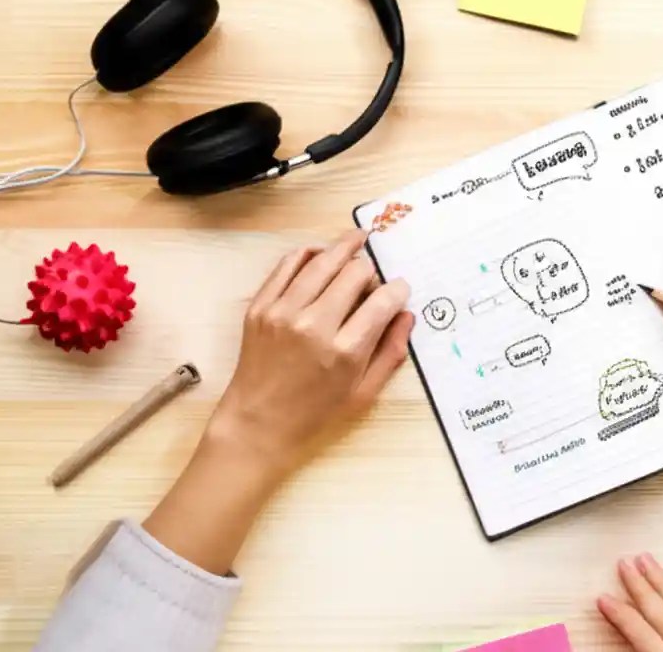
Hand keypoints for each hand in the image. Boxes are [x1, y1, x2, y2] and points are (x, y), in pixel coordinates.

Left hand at [143, 230, 412, 573]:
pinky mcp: (260, 308)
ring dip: (342, 247)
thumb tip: (406, 315)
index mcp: (344, 351)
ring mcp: (282, 313)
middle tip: (375, 269)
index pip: (381, 302)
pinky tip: (320, 252)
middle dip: (370, 267)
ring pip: (321, 262)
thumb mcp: (363, 394)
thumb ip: (390, 352)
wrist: (256, 425)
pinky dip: (306, 254)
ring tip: (356, 238)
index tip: (400, 288)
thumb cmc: (314, 415)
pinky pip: (287, 267)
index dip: (396, 290)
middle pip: (353, 274)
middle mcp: (313, 326)